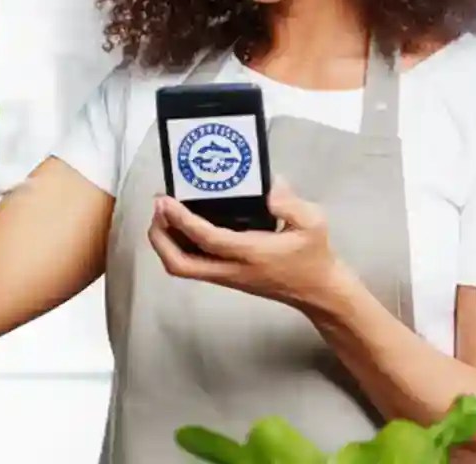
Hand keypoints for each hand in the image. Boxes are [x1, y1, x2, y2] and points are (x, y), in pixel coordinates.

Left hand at [148, 179, 347, 312]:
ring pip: (182, 267)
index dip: (182, 220)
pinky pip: (192, 264)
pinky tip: (181, 224)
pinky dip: (178, 245)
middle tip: (158, 208)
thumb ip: (291, 203)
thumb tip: (270, 185)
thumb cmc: (313, 255)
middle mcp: (232, 268)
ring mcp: (226, 275)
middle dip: (160, 238)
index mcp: (251, 254)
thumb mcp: (313, 223)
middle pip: (180, 264)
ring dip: (165, 242)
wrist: (317, 291)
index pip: (207, 239)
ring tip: (163, 212)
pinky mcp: (225, 276)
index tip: (166, 200)